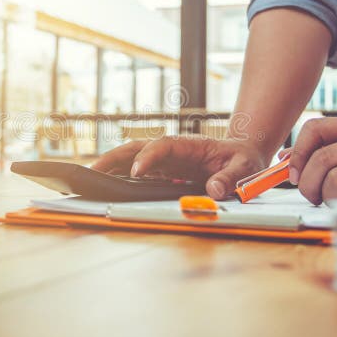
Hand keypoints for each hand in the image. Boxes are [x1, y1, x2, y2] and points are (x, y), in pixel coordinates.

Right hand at [91, 137, 270, 199]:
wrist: (243, 156)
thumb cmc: (243, 159)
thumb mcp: (245, 168)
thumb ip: (231, 178)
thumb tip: (215, 191)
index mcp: (189, 145)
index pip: (163, 146)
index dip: (148, 157)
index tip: (136, 171)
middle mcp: (171, 150)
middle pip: (137, 148)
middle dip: (114, 158)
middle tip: (93, 171)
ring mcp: (164, 160)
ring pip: (131, 158)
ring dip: (110, 166)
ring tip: (90, 179)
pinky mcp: (162, 171)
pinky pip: (136, 172)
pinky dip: (118, 176)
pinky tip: (104, 185)